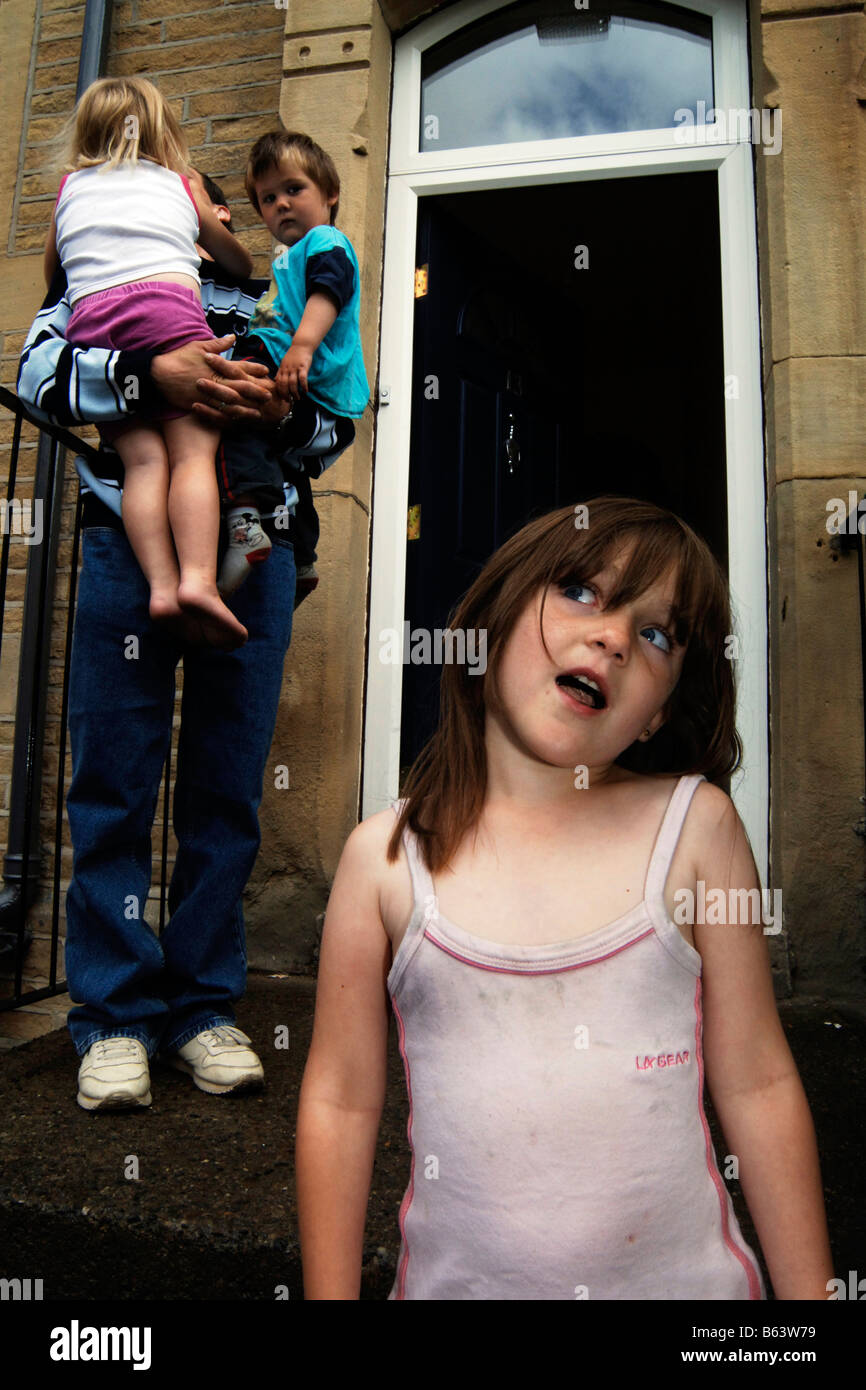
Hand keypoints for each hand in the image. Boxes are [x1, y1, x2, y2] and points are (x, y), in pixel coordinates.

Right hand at [150, 338, 271, 420]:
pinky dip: (229, 417)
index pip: (239, 366)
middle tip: (270, 395)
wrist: (158, 373)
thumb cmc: (178, 357)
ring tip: (259, 413)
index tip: (266, 371)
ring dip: (246, 408)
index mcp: (216, 365)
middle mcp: (215, 380)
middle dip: (256, 391)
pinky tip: (238, 421)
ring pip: (231, 403)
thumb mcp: (199, 346)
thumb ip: (218, 344)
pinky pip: (217, 413)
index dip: (253, 369)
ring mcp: (208, 394)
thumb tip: (233, 337)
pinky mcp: (200, 404)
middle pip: (240, 386)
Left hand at [276, 343, 313, 402]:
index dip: (280, 391)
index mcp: (282, 369)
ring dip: (295, 392)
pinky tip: (306, 391)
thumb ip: (280, 372)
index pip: (278, 382)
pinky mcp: (303, 366)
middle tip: (289, 401)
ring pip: (292, 383)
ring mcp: (295, 368)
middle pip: (284, 384)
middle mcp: (287, 369)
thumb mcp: (284, 363)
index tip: (282, 398)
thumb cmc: (293, 355)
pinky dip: (304, 386)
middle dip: (286, 394)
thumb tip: (275, 381)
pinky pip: (302, 378)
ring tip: (297, 398)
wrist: (301, 345)